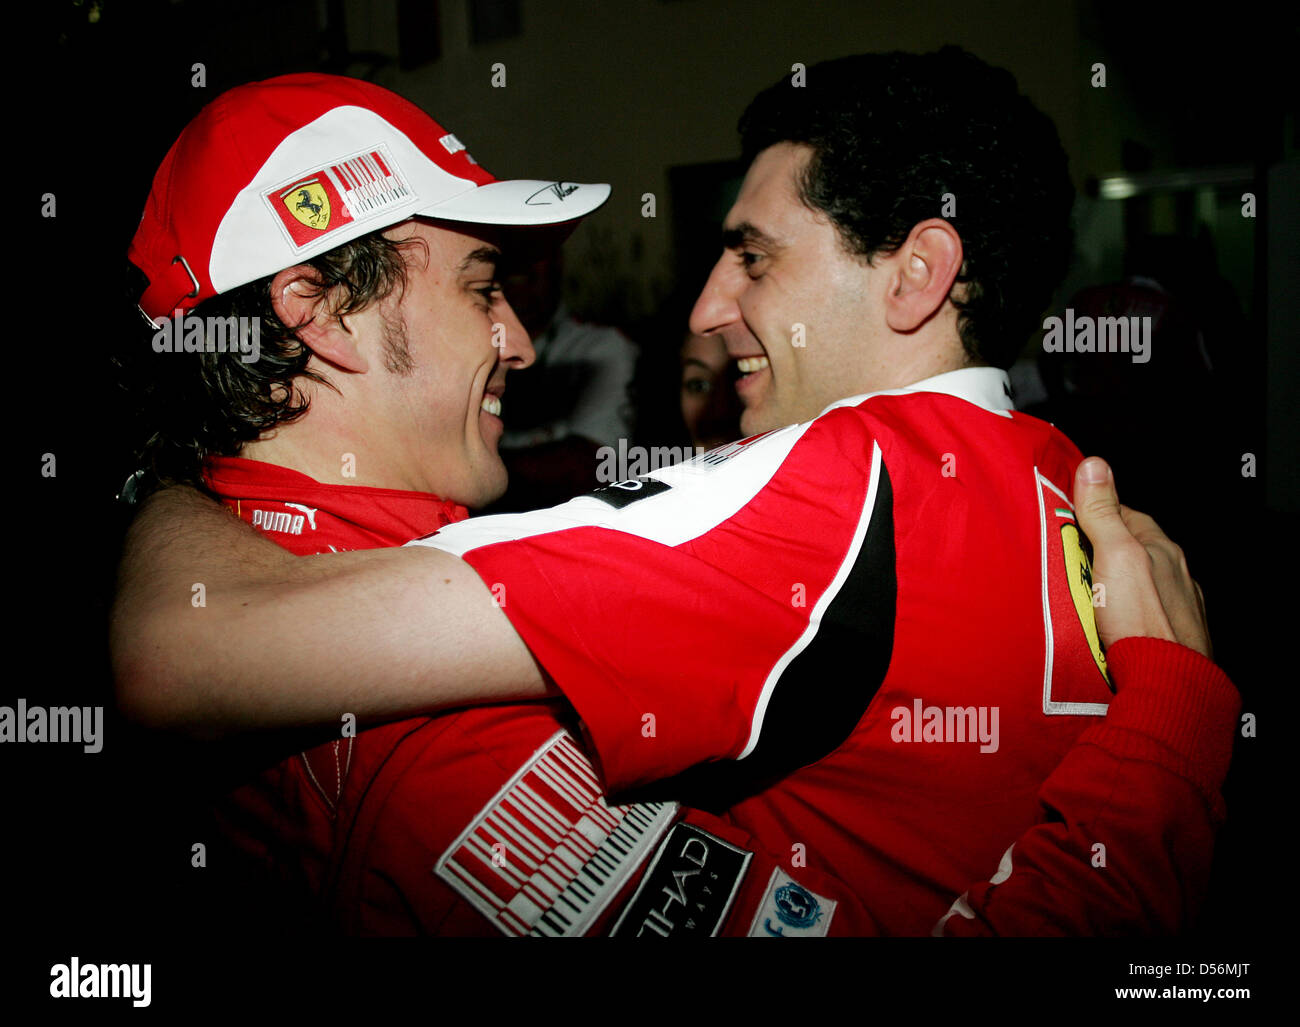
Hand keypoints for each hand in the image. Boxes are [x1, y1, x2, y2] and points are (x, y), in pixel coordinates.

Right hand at [1073, 457, 1210, 658]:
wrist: (1168, 679)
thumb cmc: (1141, 618)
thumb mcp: (1113, 554)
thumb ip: (1102, 513)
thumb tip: (1095, 465)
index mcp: (1160, 548)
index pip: (1125, 516)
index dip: (1096, 515)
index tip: (1070, 520)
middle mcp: (1175, 573)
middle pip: (1132, 552)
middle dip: (1103, 554)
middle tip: (1070, 562)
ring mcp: (1177, 605)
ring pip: (1140, 585)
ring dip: (1117, 587)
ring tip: (1085, 597)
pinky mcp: (1173, 636)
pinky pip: (1144, 615)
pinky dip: (1128, 615)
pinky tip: (1111, 626)